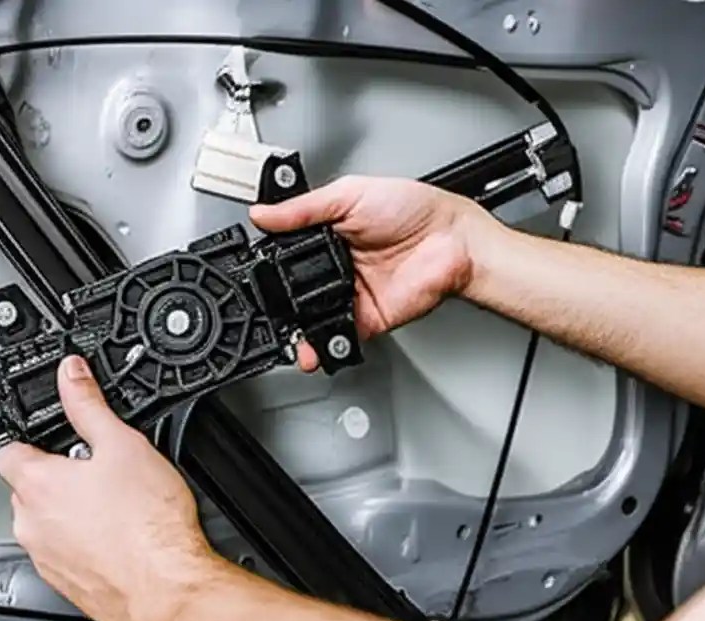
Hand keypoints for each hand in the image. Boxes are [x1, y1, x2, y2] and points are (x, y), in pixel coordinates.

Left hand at [0, 356, 217, 620]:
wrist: (168, 588)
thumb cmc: (148, 525)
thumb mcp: (124, 444)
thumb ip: (89, 405)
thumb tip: (72, 375)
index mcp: (37, 484)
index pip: (10, 452)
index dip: (36, 442)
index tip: (64, 442)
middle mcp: (31, 525)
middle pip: (29, 489)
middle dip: (60, 480)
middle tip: (102, 475)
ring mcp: (46, 559)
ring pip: (47, 525)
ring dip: (71, 516)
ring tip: (117, 510)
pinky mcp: (67, 587)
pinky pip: (66, 557)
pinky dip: (85, 547)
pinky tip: (121, 541)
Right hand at [250, 176, 494, 369]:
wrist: (452, 240)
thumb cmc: (415, 209)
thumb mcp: (349, 194)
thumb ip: (303, 208)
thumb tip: (263, 214)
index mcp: (329, 234)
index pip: (288, 252)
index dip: (271, 262)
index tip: (253, 270)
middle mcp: (337, 266)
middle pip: (296, 290)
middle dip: (278, 302)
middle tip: (263, 304)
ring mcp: (351, 294)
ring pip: (312, 317)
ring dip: (295, 328)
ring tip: (281, 329)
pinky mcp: (366, 318)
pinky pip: (338, 335)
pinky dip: (323, 342)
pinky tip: (311, 340)